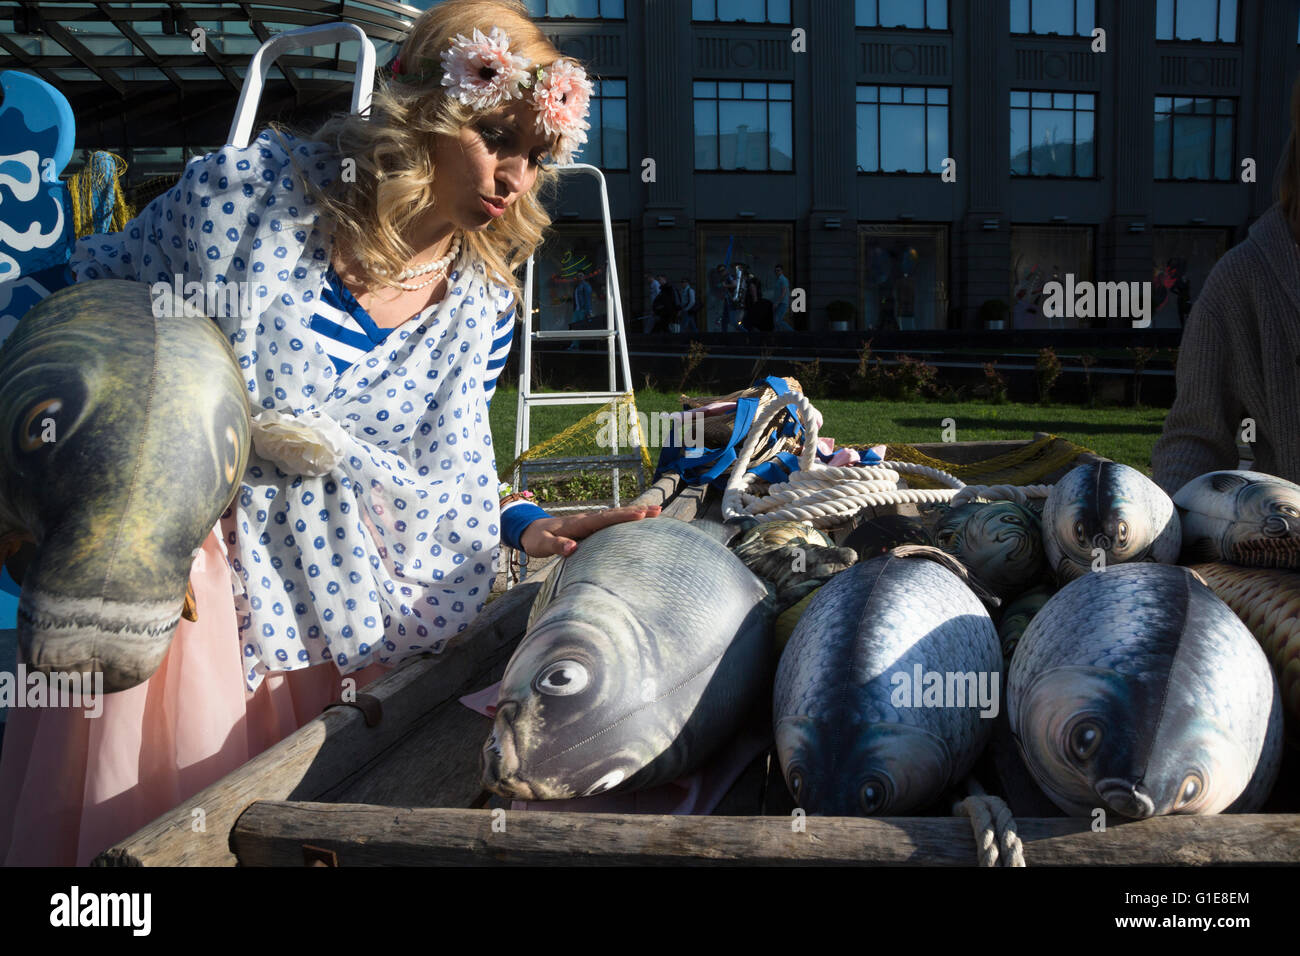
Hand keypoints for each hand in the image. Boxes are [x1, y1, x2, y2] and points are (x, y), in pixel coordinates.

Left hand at [519, 504, 662, 558]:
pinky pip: (612, 522)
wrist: (530, 530)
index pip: (603, 519)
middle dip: (636, 512)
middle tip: (658, 510)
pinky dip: (626, 520)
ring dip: (634, 514)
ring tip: (657, 512)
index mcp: (577, 524)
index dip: (622, 517)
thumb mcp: (542, 545)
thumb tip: (573, 548)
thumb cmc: (536, 539)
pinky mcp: (591, 527)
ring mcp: (590, 522)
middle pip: (615, 514)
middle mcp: (586, 519)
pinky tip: (639, 521)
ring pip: (615, 516)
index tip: (641, 515)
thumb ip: (557, 546)